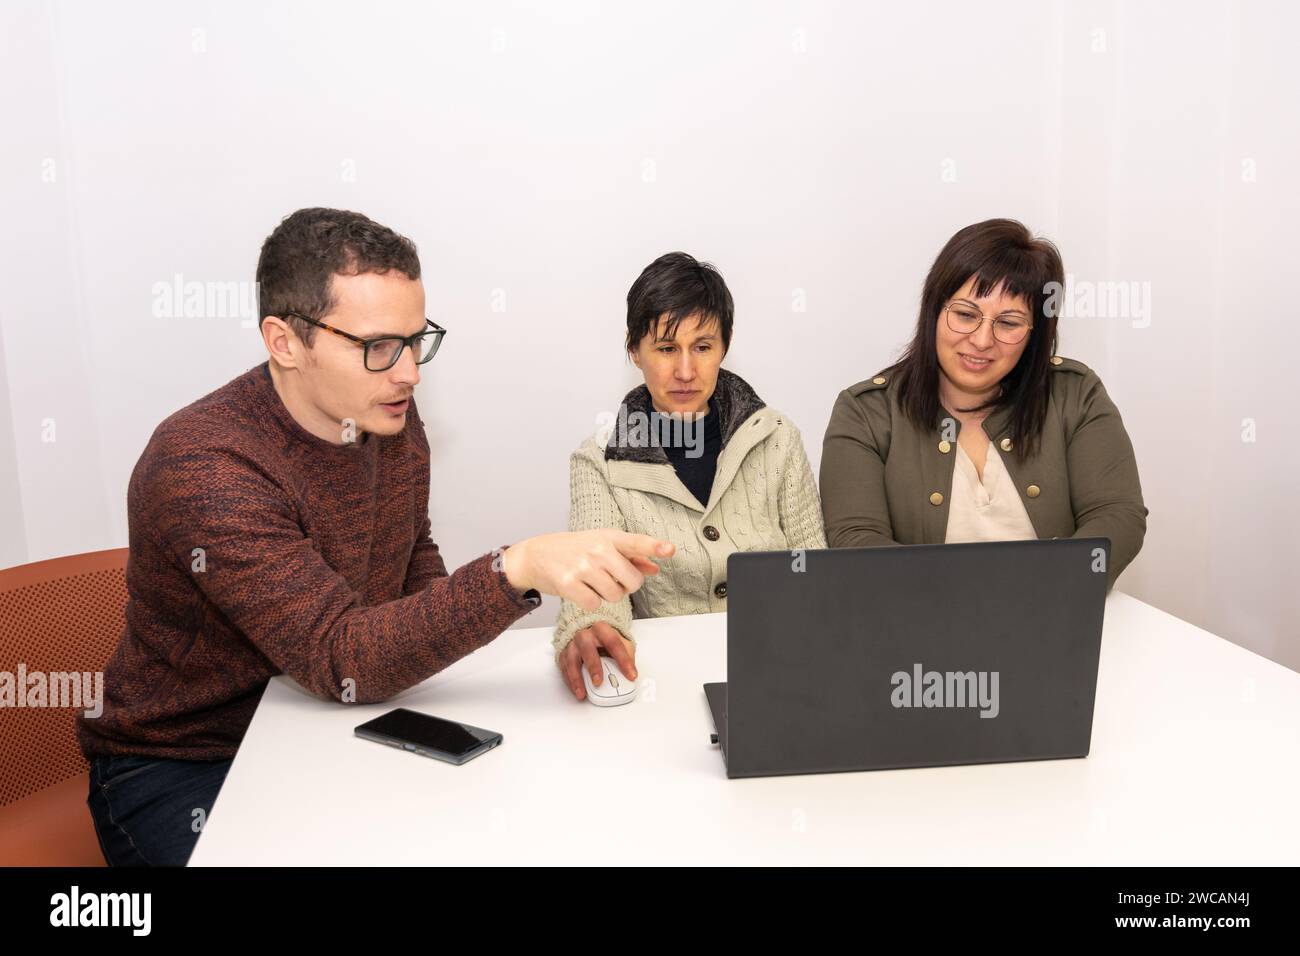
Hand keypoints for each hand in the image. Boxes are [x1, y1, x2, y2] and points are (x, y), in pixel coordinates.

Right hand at [501, 530, 673, 611]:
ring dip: (607, 595)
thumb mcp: (601, 545)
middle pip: (632, 582)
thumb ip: (631, 556)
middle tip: (611, 579)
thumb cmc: (573, 549)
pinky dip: (590, 602)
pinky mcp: (568, 584)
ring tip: (592, 583)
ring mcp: (582, 567)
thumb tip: (655, 568)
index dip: (655, 546)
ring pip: (615, 596)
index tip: (670, 550)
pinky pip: (594, 604)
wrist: (534, 555)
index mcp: (608, 537)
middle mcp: (597, 550)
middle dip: (626, 586)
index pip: (636, 542)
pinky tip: (580, 590)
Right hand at [559, 621, 636, 699]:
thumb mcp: (621, 641)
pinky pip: (565, 668)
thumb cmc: (605, 639)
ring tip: (582, 693)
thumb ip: (627, 655)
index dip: (623, 659)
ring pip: (571, 660)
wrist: (589, 631)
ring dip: (576, 678)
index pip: (613, 642)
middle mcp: (585, 635)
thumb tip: (631, 674)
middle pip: (587, 649)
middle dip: (593, 666)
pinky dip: (570, 681)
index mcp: (602, 629)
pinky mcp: (564, 654)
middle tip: (599, 682)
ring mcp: (572, 644)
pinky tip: (577, 691)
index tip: (631, 675)